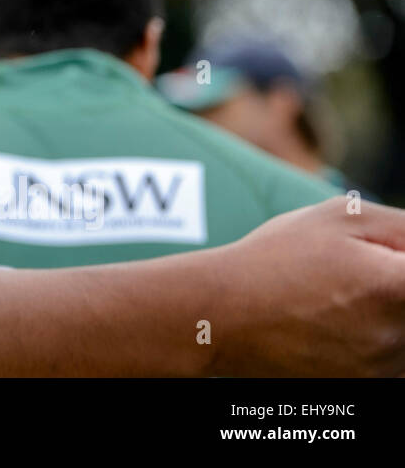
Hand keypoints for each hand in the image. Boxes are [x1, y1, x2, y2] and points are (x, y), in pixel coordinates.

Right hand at [212, 197, 404, 375]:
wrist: (220, 315)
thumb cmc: (276, 259)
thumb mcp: (340, 218)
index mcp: (400, 287)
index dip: (403, 267)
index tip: (390, 265)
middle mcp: (397, 337)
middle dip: (395, 290)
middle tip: (354, 280)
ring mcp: (380, 370)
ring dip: (387, 320)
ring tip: (337, 302)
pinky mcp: (363, 390)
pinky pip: (389, 364)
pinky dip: (370, 343)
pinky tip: (335, 328)